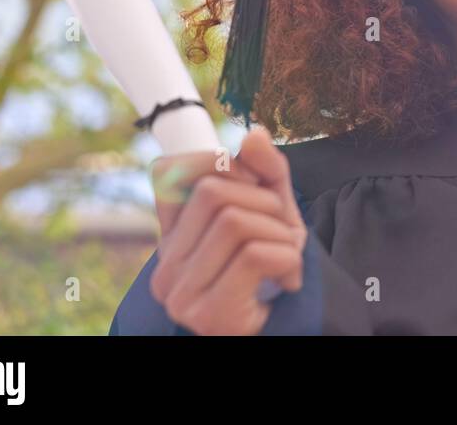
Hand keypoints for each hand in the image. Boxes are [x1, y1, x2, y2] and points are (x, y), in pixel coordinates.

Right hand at [148, 127, 307, 334]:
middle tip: (280, 231)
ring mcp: (180, 294)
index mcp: (172, 236)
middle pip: (211, 191)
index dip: (218, 163)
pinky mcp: (208, 314)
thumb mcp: (276, 211)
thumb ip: (267, 172)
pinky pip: (254, 254)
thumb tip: (253, 134)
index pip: (168, 170)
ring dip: (279, 233)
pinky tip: (288, 278)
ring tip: (285, 258)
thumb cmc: (277, 269)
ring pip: (234, 221)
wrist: (291, 323)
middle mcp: (165, 265)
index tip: (253, 185)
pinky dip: (286, 258)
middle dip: (264, 201)